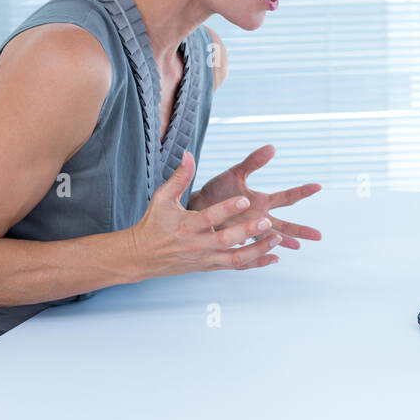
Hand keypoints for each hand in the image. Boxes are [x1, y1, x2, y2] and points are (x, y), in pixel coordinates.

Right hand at [130, 150, 284, 276]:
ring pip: (234, 258)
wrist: (141, 256)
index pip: (209, 217)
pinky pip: (236, 266)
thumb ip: (180, 177)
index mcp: (185, 225)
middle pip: (225, 240)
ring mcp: (204, 258)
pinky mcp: (209, 266)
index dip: (227, 209)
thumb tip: (188, 153)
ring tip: (278, 239)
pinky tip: (275, 257)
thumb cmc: (153, 223)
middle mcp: (196, 244)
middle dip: (247, 231)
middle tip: (267, 221)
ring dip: (258, 250)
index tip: (245, 199)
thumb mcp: (162, 197)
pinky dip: (256, 263)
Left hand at [186, 144, 321, 249]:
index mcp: (261, 201)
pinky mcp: (237, 239)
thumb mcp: (235, 174)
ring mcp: (249, 230)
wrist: (195, 206)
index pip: (286, 197)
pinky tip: (273, 256)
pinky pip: (253, 247)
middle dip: (302, 230)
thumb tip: (272, 147)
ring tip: (299, 247)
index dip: (302, 192)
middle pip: (285, 224)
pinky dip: (262, 251)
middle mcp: (259, 217)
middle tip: (319, 236)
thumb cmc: (216, 190)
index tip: (318, 186)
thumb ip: (253, 162)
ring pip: (273, 238)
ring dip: (286, 242)